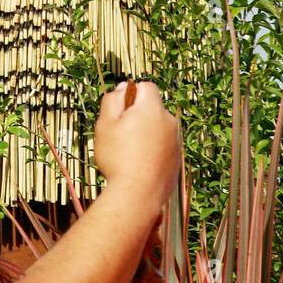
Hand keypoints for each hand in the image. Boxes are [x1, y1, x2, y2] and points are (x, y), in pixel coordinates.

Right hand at [93, 80, 181, 207]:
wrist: (137, 196)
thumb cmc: (118, 158)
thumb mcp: (105, 124)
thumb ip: (112, 100)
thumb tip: (122, 88)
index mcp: (153, 109)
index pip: (146, 87)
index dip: (130, 94)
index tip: (120, 111)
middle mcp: (169, 122)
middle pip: (152, 109)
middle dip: (137, 116)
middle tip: (119, 135)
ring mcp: (175, 142)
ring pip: (157, 129)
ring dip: (144, 135)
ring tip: (128, 155)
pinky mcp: (176, 160)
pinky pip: (162, 147)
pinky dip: (152, 151)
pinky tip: (138, 166)